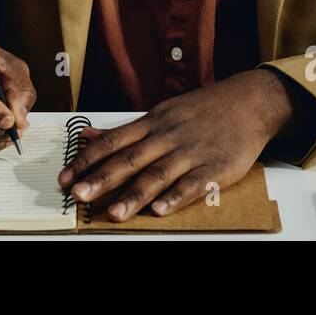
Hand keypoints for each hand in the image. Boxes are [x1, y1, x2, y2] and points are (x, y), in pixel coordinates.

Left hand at [57, 69, 293, 220]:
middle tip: (79, 196)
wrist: (250, 101)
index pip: (112, 142)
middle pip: (130, 159)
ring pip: (158, 174)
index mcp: (152, 123)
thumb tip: (87, 134)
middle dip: (102, 178)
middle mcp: (167, 136)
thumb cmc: (203, 109)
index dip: (86, 160)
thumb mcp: (161, 112)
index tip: (65, 178)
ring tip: (114, 213)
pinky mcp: (215, 167)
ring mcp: (191, 152)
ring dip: (135, 195)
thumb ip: (124, 129)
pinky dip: (176, 197)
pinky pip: (193, 184)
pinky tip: (161, 210)